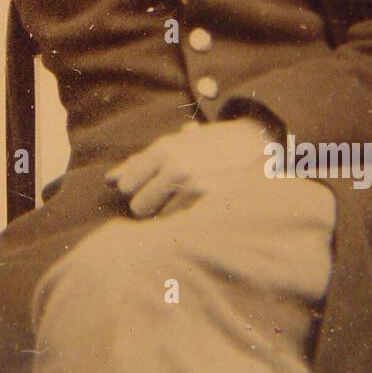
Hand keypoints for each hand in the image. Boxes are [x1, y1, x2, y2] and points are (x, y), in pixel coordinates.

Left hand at [105, 118, 270, 217]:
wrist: (262, 144)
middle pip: (138, 206)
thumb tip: (108, 180)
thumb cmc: (214, 145)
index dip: (139, 191)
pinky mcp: (213, 207)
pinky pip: (185, 228)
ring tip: (192, 208)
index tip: (155, 190)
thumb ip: (142, 163)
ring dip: (173, 220)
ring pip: (161, 222)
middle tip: (174, 202)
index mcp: (164, 149)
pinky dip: (191, 228)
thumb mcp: (177, 145)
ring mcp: (195, 189)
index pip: (125, 185)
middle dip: (153, 208)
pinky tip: (202, 218)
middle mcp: (175, 168)